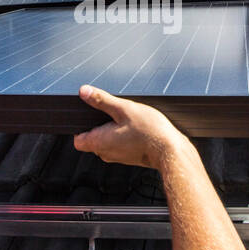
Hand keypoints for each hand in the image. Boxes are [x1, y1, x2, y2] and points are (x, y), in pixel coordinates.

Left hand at [73, 85, 188, 169]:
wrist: (170, 150)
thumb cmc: (149, 131)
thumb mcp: (124, 109)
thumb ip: (102, 100)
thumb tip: (84, 92)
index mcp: (98, 142)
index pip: (77, 139)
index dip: (81, 126)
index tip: (90, 114)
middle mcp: (105, 153)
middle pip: (92, 138)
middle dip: (99, 124)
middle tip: (114, 112)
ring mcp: (118, 157)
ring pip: (107, 141)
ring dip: (114, 129)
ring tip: (128, 119)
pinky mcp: (129, 157)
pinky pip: (120, 144)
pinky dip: (124, 135)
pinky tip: (137, 128)